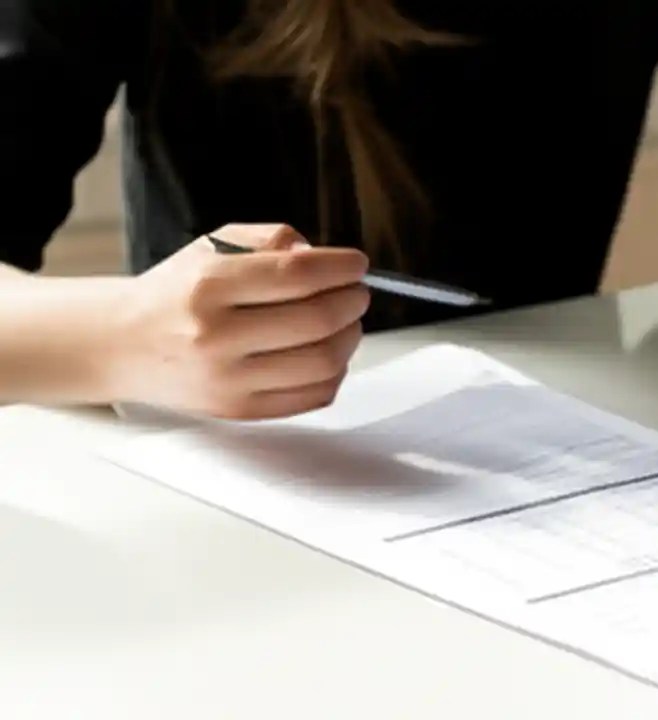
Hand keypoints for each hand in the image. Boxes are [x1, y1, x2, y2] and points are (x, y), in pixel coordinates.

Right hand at [112, 224, 370, 418]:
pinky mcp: (239, 410)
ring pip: (324, 361)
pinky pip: (313, 396)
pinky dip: (336, 372)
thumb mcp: (212, 247)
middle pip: (318, 319)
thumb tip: (322, 257)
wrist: (123, 345)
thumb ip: (270, 240)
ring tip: (346, 321)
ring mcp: (228, 379)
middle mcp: (216, 335)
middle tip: (357, 292)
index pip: (297, 274)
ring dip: (351, 337)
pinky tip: (330, 353)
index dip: (341, 268)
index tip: (357, 264)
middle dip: (353, 301)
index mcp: (208, 285)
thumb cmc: (176, 293)